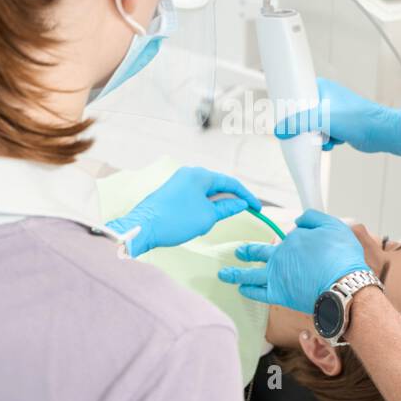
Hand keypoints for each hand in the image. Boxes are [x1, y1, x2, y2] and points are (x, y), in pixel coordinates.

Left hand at [105, 167, 261, 257]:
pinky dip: (203, 206)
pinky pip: (194, 196)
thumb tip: (240, 203)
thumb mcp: (208, 217)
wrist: (143, 227)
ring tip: (219, 219)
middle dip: (231, 200)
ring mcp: (178, 181)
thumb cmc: (176, 221)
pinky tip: (202, 219)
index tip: (257, 209)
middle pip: (218, 185)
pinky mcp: (171, 191)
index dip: (246, 196)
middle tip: (242, 213)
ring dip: (216, 205)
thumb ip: (227, 208)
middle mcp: (189, 173)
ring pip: (205, 192)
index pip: (231, 183)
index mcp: (200, 175)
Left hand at [217, 210, 367, 313]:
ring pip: (250, 273)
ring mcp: (276, 276)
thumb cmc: (342, 256)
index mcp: (292, 238)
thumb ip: (312, 218)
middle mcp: (280, 256)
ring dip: (235, 273)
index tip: (302, 247)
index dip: (295, 241)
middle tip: (238, 251)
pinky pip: (258, 292)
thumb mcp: (332, 225)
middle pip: (259, 251)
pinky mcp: (279, 294)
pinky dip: (248, 290)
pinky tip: (241, 289)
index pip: (288, 238)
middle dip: (247, 251)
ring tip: (223, 273)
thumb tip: (297, 220)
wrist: (344, 284)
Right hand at [274, 77, 400, 156]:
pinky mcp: (338, 126)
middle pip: (302, 113)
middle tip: (304, 131)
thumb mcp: (323, 118)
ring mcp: (332, 113)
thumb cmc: (359, 118)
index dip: (288, 105)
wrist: (382, 133)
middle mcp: (326, 99)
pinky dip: (326, 141)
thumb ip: (299, 123)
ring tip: (325, 137)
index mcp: (322, 88)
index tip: (281, 115)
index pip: (296, 92)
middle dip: (303, 126)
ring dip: (316, 136)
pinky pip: (322, 135)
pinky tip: (334, 142)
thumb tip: (280, 130)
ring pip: (312, 127)